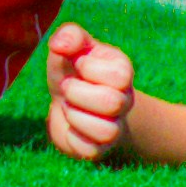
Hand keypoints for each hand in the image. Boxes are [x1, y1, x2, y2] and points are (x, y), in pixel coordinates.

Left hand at [42, 20, 137, 160]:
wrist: (67, 99)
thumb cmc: (72, 69)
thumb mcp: (71, 47)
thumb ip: (69, 36)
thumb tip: (61, 44)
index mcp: (122, 72)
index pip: (120, 75)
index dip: (89, 69)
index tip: (77, 65)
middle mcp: (124, 101)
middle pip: (112, 103)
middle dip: (77, 93)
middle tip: (67, 88)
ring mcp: (114, 127)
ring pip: (106, 131)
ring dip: (75, 116)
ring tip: (69, 107)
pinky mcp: (98, 149)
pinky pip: (89, 150)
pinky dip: (72, 137)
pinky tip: (70, 125)